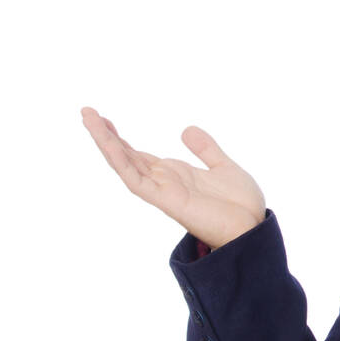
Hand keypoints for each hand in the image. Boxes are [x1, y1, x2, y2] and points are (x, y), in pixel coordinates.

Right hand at [81, 107, 266, 248]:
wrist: (253, 228)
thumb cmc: (241, 205)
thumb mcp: (223, 167)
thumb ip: (205, 149)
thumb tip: (186, 129)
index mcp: (175, 174)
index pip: (139, 155)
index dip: (121, 138)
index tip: (104, 118)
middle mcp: (164, 181)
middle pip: (127, 156)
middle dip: (106, 135)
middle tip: (86, 112)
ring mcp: (162, 191)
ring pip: (125, 164)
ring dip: (106, 142)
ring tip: (88, 119)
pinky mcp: (166, 201)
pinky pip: (136, 180)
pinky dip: (121, 162)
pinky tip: (109, 145)